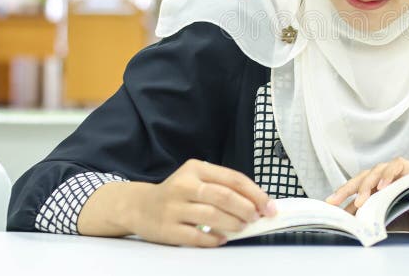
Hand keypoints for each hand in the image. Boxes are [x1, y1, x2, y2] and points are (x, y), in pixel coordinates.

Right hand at [127, 159, 275, 246]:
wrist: (140, 206)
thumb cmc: (178, 193)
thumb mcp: (198, 179)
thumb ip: (224, 187)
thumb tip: (258, 203)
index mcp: (196, 169)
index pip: (233, 179)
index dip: (255, 193)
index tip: (269, 206)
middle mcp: (184, 185)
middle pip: (224, 196)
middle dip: (247, 209)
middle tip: (256, 218)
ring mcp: (174, 207)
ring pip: (212, 216)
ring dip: (233, 224)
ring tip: (241, 227)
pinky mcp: (167, 228)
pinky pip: (197, 236)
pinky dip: (214, 239)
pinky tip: (221, 239)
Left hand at [324, 157, 408, 232]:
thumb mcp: (399, 222)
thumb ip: (381, 219)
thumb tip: (359, 225)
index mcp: (382, 192)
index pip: (359, 193)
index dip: (345, 200)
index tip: (331, 209)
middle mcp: (387, 179)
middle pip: (362, 179)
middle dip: (347, 190)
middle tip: (335, 201)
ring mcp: (399, 172)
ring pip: (376, 171)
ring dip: (367, 185)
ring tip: (362, 200)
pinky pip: (396, 166)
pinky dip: (388, 175)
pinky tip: (383, 187)